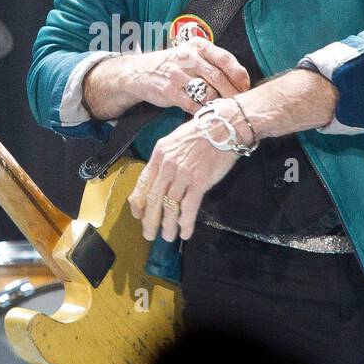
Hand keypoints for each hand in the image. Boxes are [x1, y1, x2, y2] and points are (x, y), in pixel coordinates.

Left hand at [127, 107, 241, 241]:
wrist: (225, 126)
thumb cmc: (202, 132)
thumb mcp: (176, 141)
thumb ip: (166, 159)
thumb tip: (161, 178)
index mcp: (159, 154)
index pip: (143, 182)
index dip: (139, 202)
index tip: (138, 215)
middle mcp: (167, 165)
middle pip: (154, 198)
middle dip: (150, 220)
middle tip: (149, 234)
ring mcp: (183, 174)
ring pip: (170, 206)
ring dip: (168, 225)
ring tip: (167, 237)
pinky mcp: (199, 181)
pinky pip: (189, 207)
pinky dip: (185, 222)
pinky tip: (185, 232)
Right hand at [129, 37, 250, 113]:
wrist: (140, 72)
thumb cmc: (173, 65)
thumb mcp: (191, 53)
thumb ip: (213, 62)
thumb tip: (241, 80)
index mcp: (198, 46)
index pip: (225, 58)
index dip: (239, 74)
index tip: (246, 86)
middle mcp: (188, 57)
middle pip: (218, 78)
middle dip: (232, 93)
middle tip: (240, 104)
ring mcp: (177, 75)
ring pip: (207, 93)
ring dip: (218, 103)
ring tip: (225, 110)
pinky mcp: (169, 91)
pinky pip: (193, 105)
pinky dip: (203, 111)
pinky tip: (207, 113)